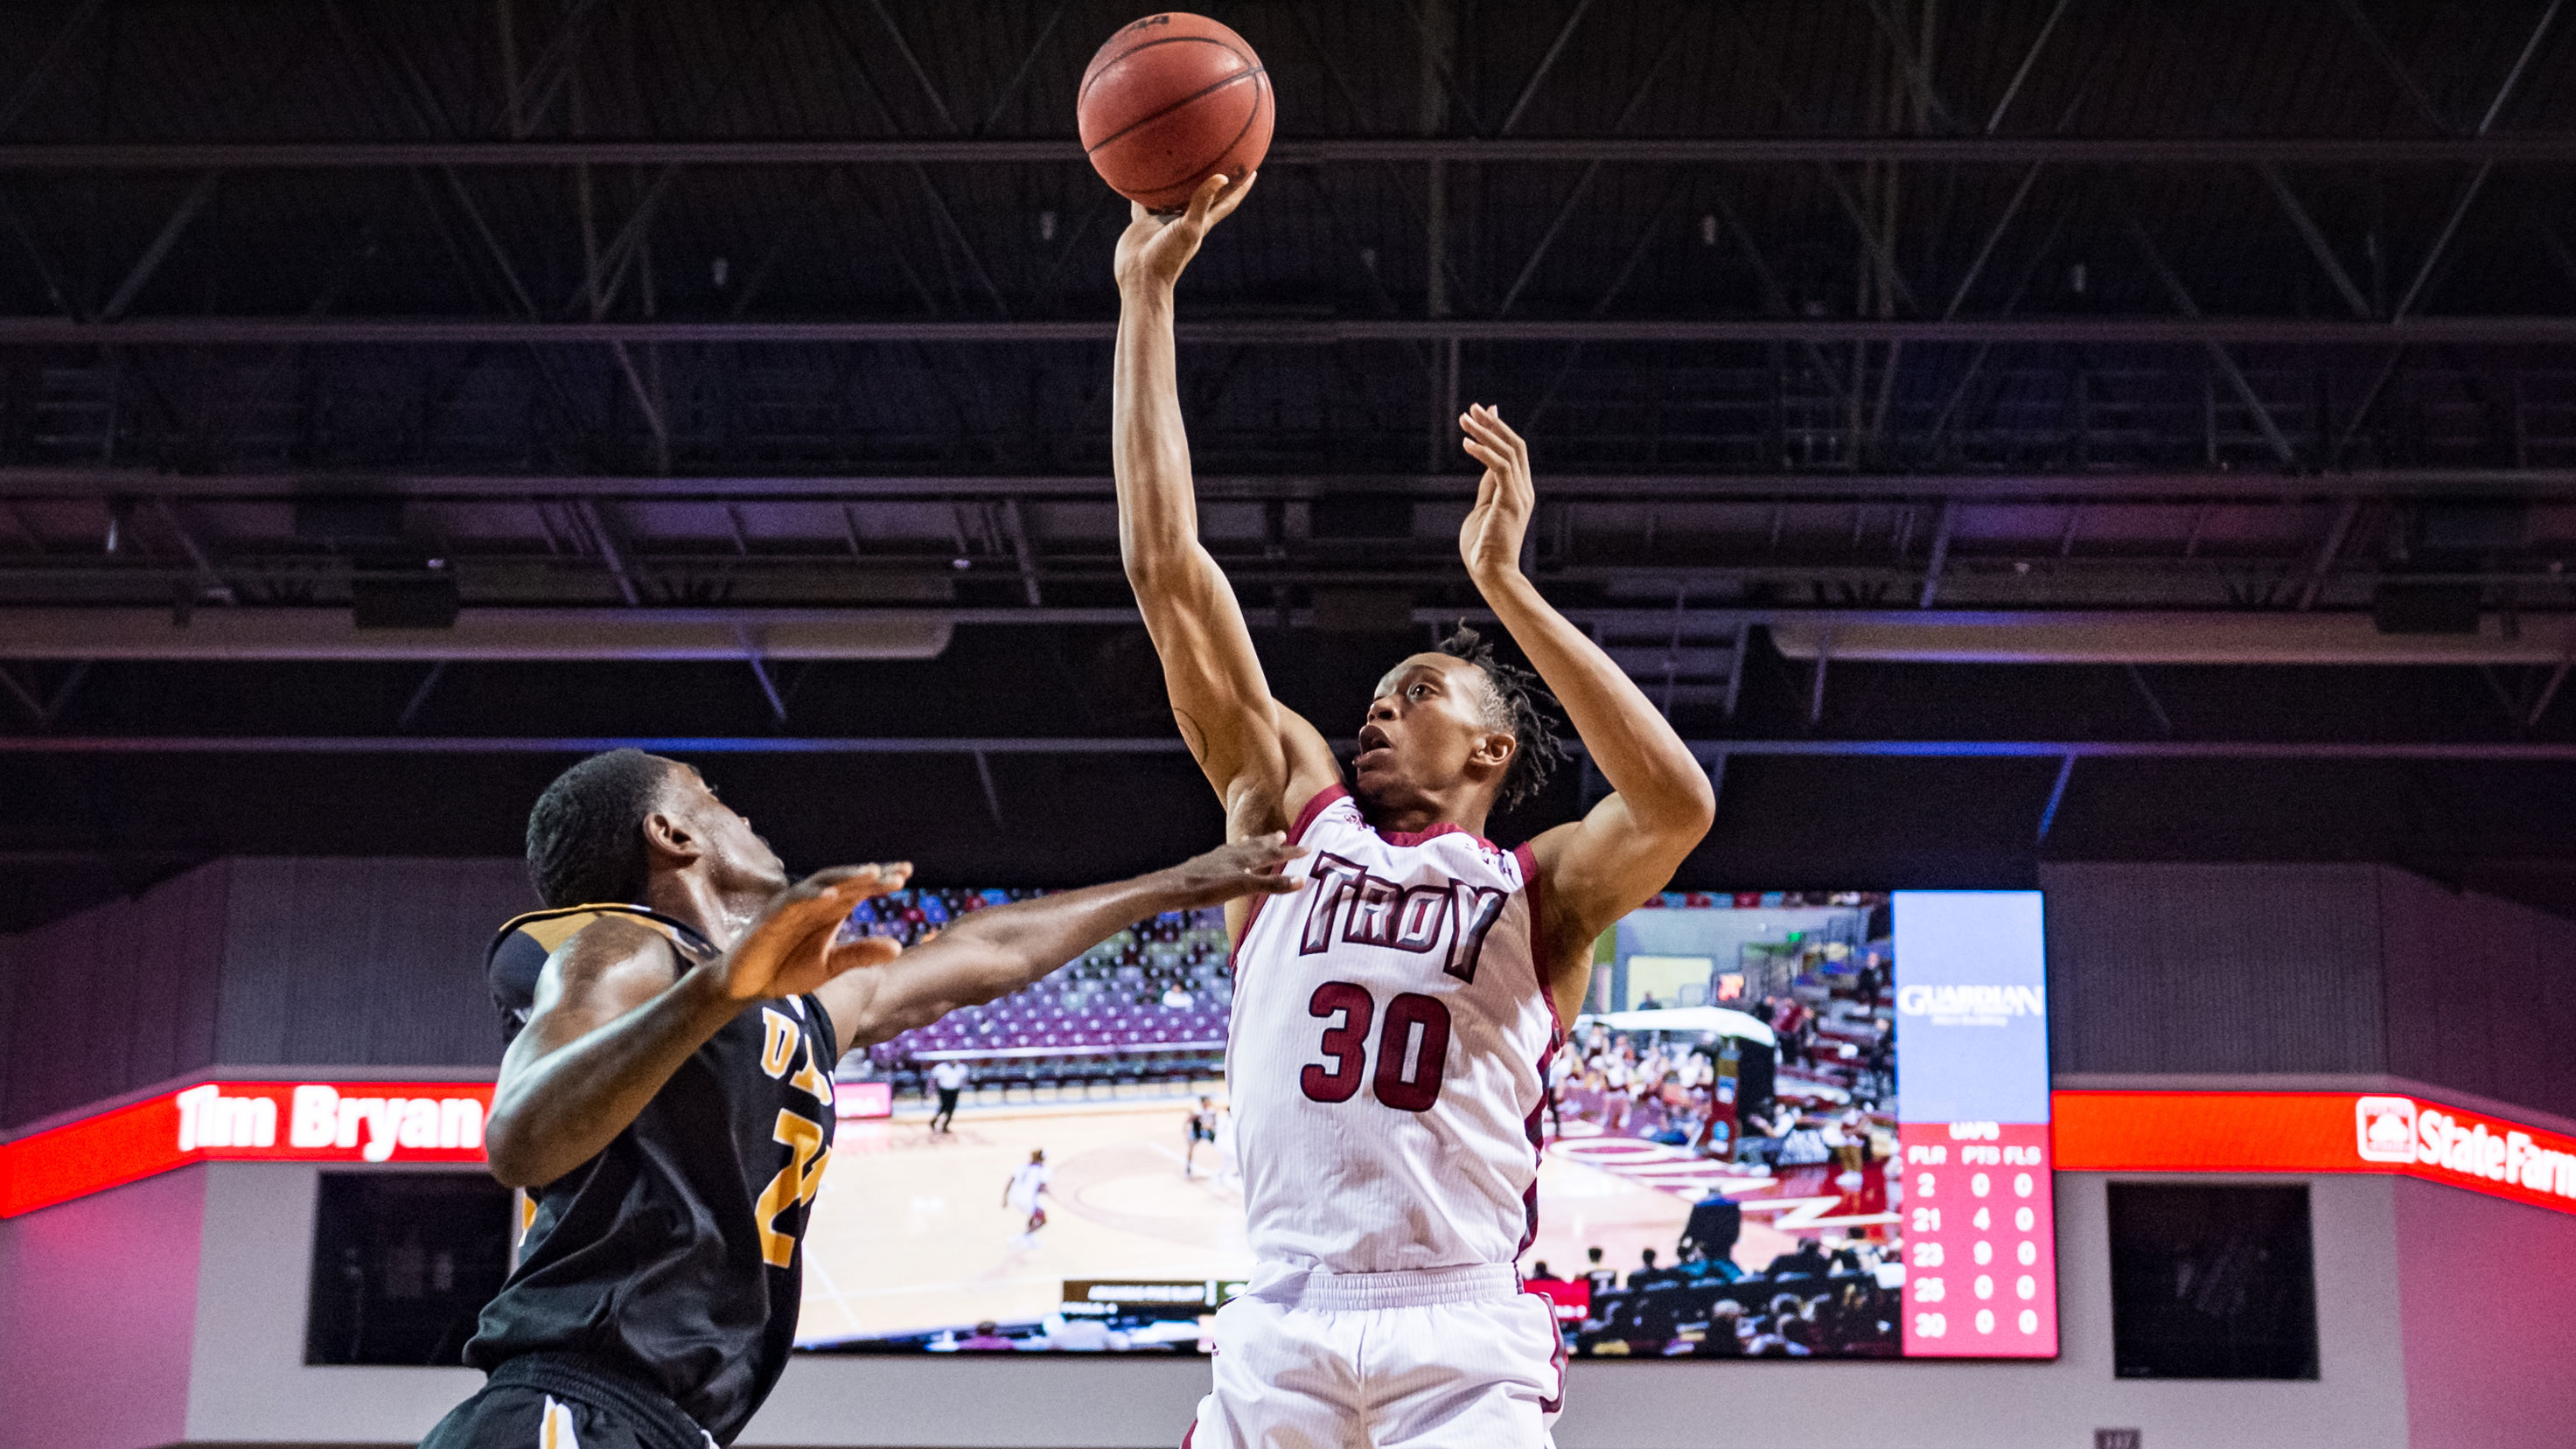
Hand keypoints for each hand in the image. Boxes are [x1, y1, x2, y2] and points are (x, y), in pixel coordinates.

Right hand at [710, 862, 911, 1002]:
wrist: (746, 987)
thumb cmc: (786, 970)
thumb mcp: (830, 966)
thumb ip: (860, 955)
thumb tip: (899, 948)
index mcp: (828, 912)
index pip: (858, 891)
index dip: (880, 882)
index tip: (906, 874)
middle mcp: (812, 903)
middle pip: (845, 882)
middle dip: (871, 876)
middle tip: (900, 873)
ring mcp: (791, 907)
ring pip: (821, 884)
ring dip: (847, 878)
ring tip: (872, 873)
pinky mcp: (771, 917)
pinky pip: (792, 902)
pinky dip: (811, 896)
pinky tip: (832, 895)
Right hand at [1114, 172, 1257, 292]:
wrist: (1141, 277)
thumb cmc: (1168, 256)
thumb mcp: (1189, 228)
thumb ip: (1202, 202)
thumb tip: (1222, 177)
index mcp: (1202, 223)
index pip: (1226, 203)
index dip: (1240, 188)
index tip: (1253, 170)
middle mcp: (1185, 221)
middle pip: (1201, 194)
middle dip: (1209, 178)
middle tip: (1216, 155)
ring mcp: (1164, 222)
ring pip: (1171, 196)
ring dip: (1175, 181)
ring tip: (1176, 158)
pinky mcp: (1144, 224)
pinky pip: (1144, 202)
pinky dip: (1143, 190)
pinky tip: (1140, 174)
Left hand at [1154, 832, 1307, 908]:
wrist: (1174, 888)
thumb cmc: (1208, 888)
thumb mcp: (1243, 887)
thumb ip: (1271, 884)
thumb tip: (1300, 881)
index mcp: (1243, 858)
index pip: (1273, 853)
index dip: (1291, 852)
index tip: (1308, 848)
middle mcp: (1232, 854)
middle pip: (1256, 845)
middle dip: (1271, 842)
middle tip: (1282, 834)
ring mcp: (1217, 859)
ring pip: (1239, 848)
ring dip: (1251, 845)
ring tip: (1253, 838)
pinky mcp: (1204, 866)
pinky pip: (1224, 856)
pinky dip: (1231, 853)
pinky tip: (1224, 858)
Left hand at [1458, 403, 1534, 582]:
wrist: (1492, 574)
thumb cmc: (1483, 550)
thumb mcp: (1483, 510)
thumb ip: (1486, 488)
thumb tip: (1483, 466)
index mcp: (1519, 492)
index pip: (1514, 452)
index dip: (1500, 428)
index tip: (1486, 411)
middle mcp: (1524, 490)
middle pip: (1514, 445)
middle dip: (1493, 423)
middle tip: (1472, 407)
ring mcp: (1520, 495)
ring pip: (1507, 451)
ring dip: (1485, 432)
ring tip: (1465, 419)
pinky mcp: (1511, 501)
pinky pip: (1499, 467)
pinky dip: (1483, 452)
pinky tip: (1466, 443)